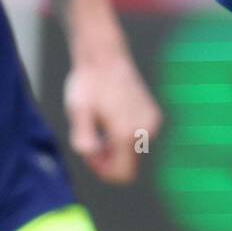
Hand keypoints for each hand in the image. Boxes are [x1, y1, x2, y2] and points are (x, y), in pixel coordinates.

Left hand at [64, 50, 162, 183]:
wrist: (105, 56)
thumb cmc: (89, 83)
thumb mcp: (78, 113)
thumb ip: (83, 141)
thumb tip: (91, 155)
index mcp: (127, 132)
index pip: (122, 174)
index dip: (103, 172)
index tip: (89, 155)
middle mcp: (145, 129)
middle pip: (130, 166)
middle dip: (109, 160)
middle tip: (91, 142)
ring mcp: (152, 121)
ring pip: (135, 152)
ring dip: (117, 149)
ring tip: (100, 128)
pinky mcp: (153, 114)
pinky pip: (140, 138)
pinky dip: (125, 137)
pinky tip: (111, 120)